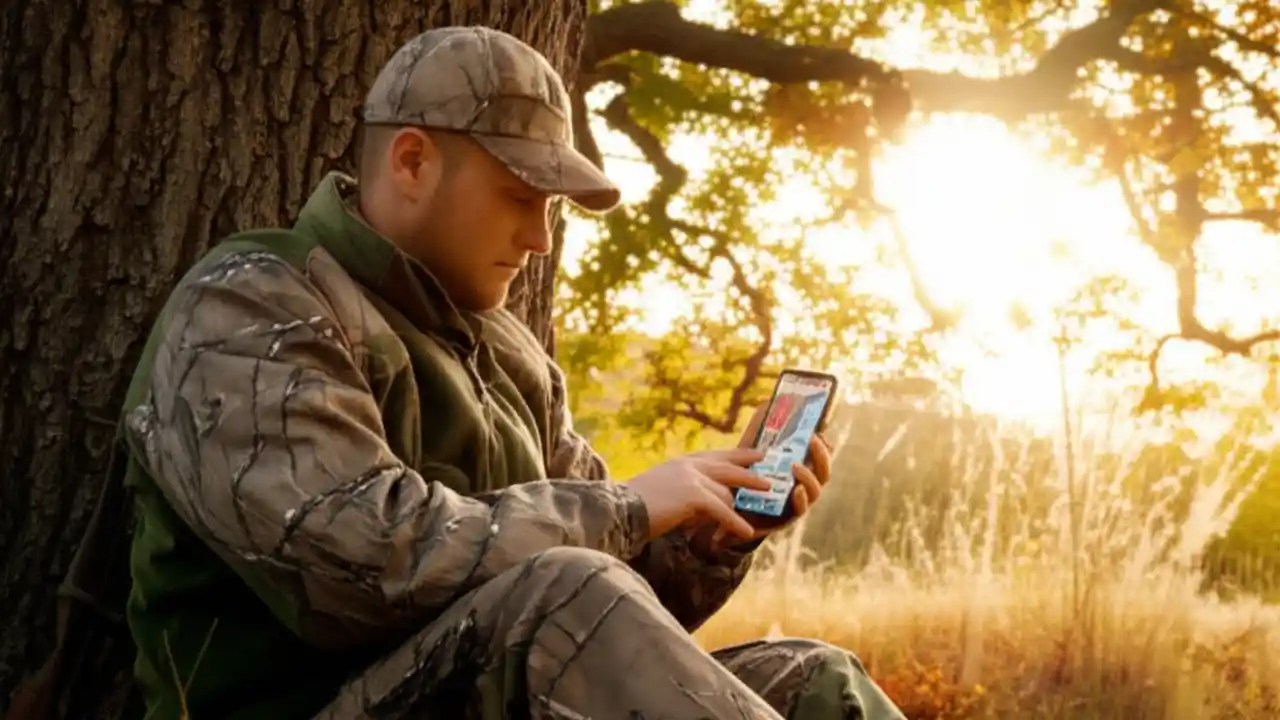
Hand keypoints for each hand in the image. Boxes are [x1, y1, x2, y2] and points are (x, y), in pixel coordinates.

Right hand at [626, 449, 769, 541]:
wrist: (619, 509)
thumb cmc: (635, 507)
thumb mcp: (664, 492)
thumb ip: (685, 493)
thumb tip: (703, 509)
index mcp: (681, 463)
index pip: (715, 456)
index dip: (738, 456)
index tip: (757, 455)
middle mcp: (689, 466)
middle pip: (729, 467)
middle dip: (751, 475)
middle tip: (770, 481)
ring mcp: (692, 478)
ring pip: (726, 495)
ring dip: (735, 515)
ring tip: (745, 530)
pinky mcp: (694, 495)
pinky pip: (723, 511)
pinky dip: (734, 524)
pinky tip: (745, 533)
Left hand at [704, 405, 833, 546]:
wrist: (724, 506)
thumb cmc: (743, 474)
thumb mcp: (750, 449)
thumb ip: (760, 427)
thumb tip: (767, 401)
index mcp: (800, 468)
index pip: (820, 455)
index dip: (825, 444)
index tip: (820, 430)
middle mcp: (803, 485)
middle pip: (824, 471)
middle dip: (821, 455)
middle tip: (812, 439)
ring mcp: (797, 503)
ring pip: (815, 491)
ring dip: (809, 477)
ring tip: (796, 466)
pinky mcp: (785, 519)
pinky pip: (799, 511)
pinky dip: (800, 500)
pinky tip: (794, 490)